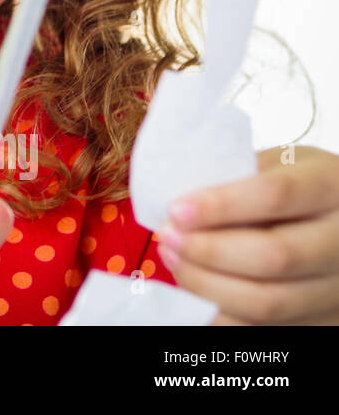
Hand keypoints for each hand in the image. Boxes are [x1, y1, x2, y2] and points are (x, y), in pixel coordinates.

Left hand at [156, 145, 338, 324]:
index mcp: (332, 185)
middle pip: (275, 256)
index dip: (220, 206)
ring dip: (208, 284)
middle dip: (209, 250)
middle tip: (169, 237)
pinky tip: (194, 290)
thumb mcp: (279, 163)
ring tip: (174, 259)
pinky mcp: (326, 318)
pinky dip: (222, 313)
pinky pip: (268, 328)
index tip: (176, 210)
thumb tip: (179, 208)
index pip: (275, 195)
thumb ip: (237, 177)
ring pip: (270, 301)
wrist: (337, 216)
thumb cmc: (299, 182)